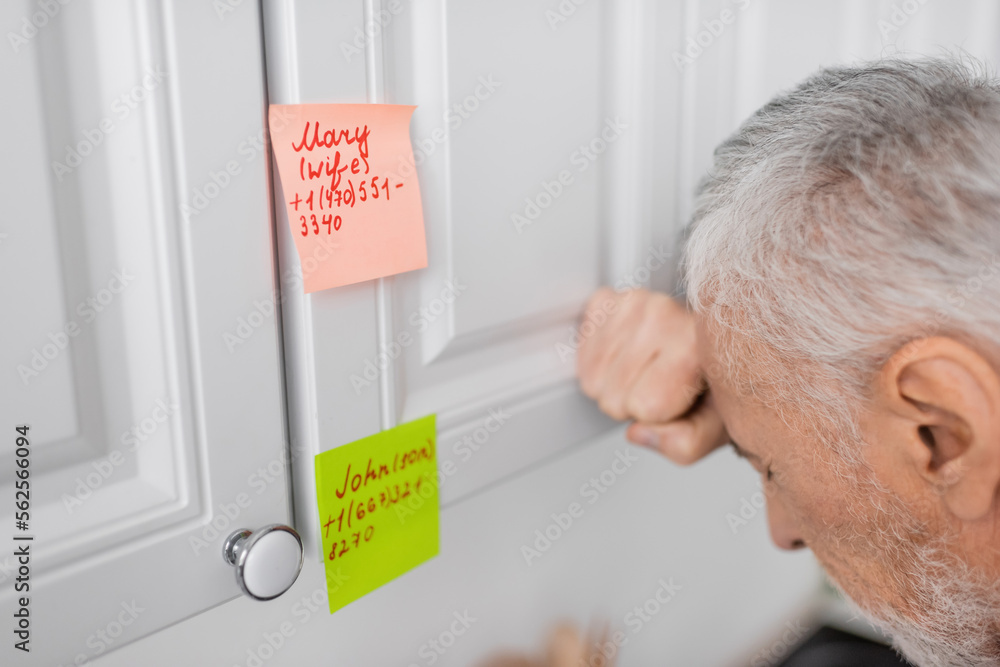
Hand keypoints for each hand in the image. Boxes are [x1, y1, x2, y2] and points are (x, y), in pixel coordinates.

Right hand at [576, 288, 727, 463]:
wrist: (715, 338)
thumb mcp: (718, 427)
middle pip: (613, 396)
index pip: (645, 406)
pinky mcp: (608, 299)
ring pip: (593, 378)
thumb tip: (637, 432)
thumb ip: (686, 443)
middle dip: (632, 402)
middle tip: (659, 383)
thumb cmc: (717, 380)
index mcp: (696, 344)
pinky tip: (626, 353)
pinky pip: (581, 353)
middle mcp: (664, 314)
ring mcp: (633, 302)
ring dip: (613, 383)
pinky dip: (597, 361)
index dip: (659, 415)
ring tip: (645, 367)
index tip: (677, 398)